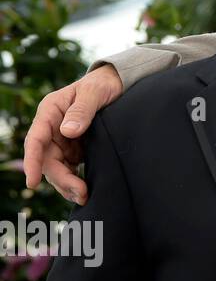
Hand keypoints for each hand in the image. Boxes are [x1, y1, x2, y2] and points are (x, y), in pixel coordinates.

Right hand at [22, 65, 123, 204]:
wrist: (118, 83)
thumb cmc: (104, 84)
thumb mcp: (95, 92)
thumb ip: (82, 110)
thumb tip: (67, 131)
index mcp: (50, 112)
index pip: (36, 139)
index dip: (32, 162)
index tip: (32, 182)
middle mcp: (52, 128)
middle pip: (47, 159)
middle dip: (61, 179)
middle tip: (81, 193)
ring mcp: (62, 140)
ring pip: (57, 167)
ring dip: (67, 184)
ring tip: (84, 196)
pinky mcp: (74, 148)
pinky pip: (69, 167)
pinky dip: (75, 180)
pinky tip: (85, 191)